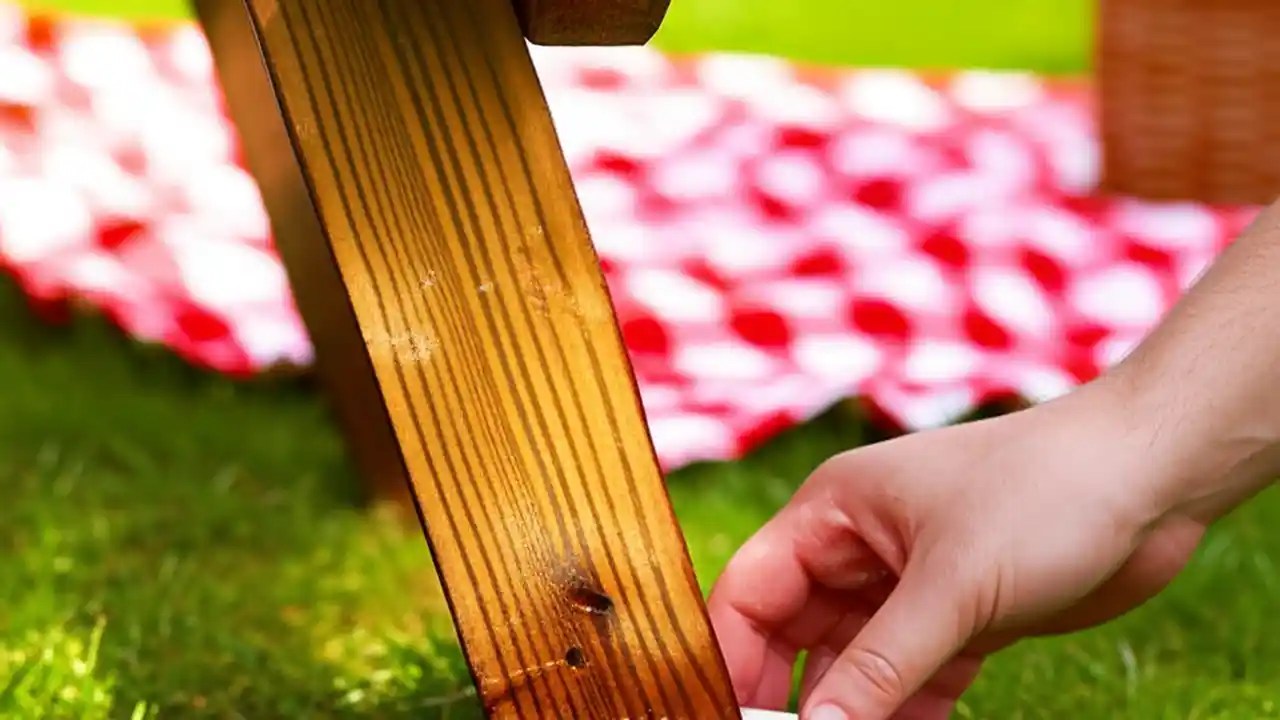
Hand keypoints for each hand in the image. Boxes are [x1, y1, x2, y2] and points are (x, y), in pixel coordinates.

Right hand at [707, 382, 1208, 719]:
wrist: (1154, 477)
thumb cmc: (1046, 491)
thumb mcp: (951, 585)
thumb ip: (879, 666)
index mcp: (833, 512)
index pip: (749, 591)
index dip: (730, 658)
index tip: (727, 716)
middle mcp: (860, 548)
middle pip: (791, 635)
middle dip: (786, 695)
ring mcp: (910, 586)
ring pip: (853, 665)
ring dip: (851, 713)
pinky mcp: (961, 619)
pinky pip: (911, 680)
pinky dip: (904, 716)